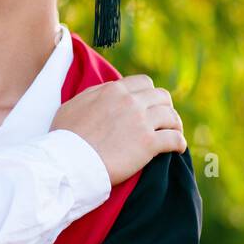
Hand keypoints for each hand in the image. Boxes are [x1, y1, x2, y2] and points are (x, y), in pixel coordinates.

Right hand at [51, 75, 185, 183]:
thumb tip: (104, 93)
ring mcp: (141, 122)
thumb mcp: (73, 106)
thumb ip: (93, 96)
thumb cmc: (64, 136)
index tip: (147, 105)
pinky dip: (179, 143)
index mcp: (113, 90)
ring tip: (173, 133)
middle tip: (162, 120)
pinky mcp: (149, 144)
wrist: (67, 160)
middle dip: (164, 107)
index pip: (143, 83)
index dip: (148, 94)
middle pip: (162, 96)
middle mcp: (131, 102)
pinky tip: (178, 148)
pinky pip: (175, 139)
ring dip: (175, 125)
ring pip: (172, 116)